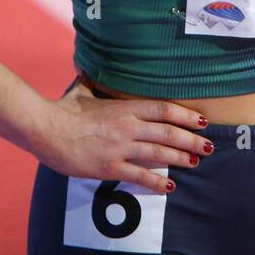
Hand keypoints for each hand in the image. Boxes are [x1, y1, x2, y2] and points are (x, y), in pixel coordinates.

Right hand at [32, 83, 212, 193]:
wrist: (45, 128)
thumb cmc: (63, 108)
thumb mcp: (84, 89)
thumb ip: (95, 82)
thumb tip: (91, 68)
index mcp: (124, 107)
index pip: (164, 109)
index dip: (186, 116)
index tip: (202, 121)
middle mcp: (128, 126)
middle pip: (169, 133)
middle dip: (192, 140)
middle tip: (209, 146)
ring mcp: (120, 148)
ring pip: (160, 154)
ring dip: (181, 159)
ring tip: (196, 162)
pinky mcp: (109, 167)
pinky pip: (139, 176)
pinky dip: (157, 182)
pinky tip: (169, 186)